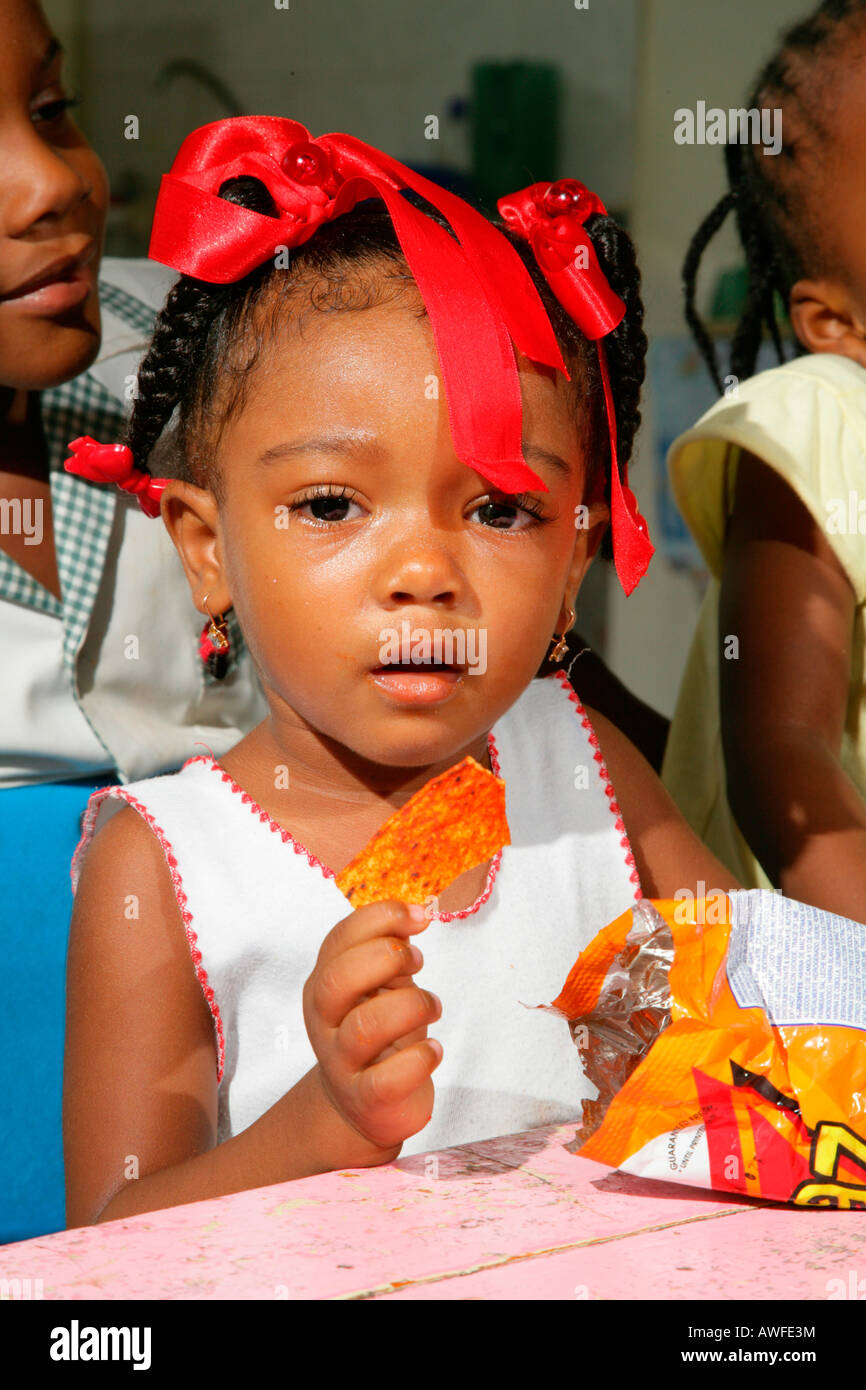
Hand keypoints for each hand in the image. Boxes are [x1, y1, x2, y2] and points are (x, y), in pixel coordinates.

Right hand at [303, 900, 441, 1156]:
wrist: (364, 1104)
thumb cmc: (378, 1033)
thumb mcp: (380, 987)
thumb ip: (389, 953)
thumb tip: (414, 916)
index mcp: (323, 983)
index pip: (339, 940)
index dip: (381, 918)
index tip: (421, 916)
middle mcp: (324, 1021)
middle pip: (338, 979)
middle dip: (386, 958)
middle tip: (419, 962)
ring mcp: (341, 1061)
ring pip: (363, 1028)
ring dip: (410, 1006)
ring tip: (433, 1006)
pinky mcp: (365, 1098)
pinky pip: (386, 1080)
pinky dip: (419, 1059)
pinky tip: (434, 1050)